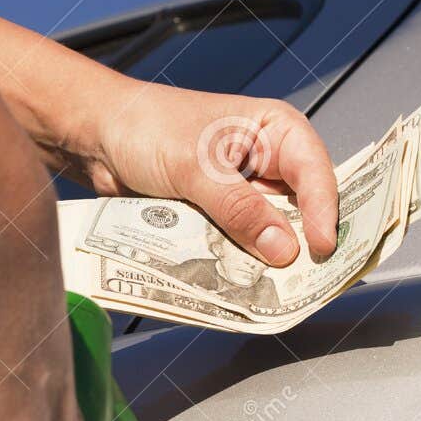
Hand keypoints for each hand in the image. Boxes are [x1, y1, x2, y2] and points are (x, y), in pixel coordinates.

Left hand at [89, 83, 338, 266]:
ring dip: (268, 258)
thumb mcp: (197, 167)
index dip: (323, 211)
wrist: (96, 136)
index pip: (314, 171)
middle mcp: (266, 162)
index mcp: (274, 130)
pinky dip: (239, 262)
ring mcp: (242, 192)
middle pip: (300, 207)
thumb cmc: (148, 128)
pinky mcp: (218, 216)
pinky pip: (239, 243)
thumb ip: (240, 208)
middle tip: (310, 281)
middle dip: (302, 241)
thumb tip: (284, 250)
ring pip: (270, 232)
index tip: (322, 249)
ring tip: (277, 291)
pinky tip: (242, 285)